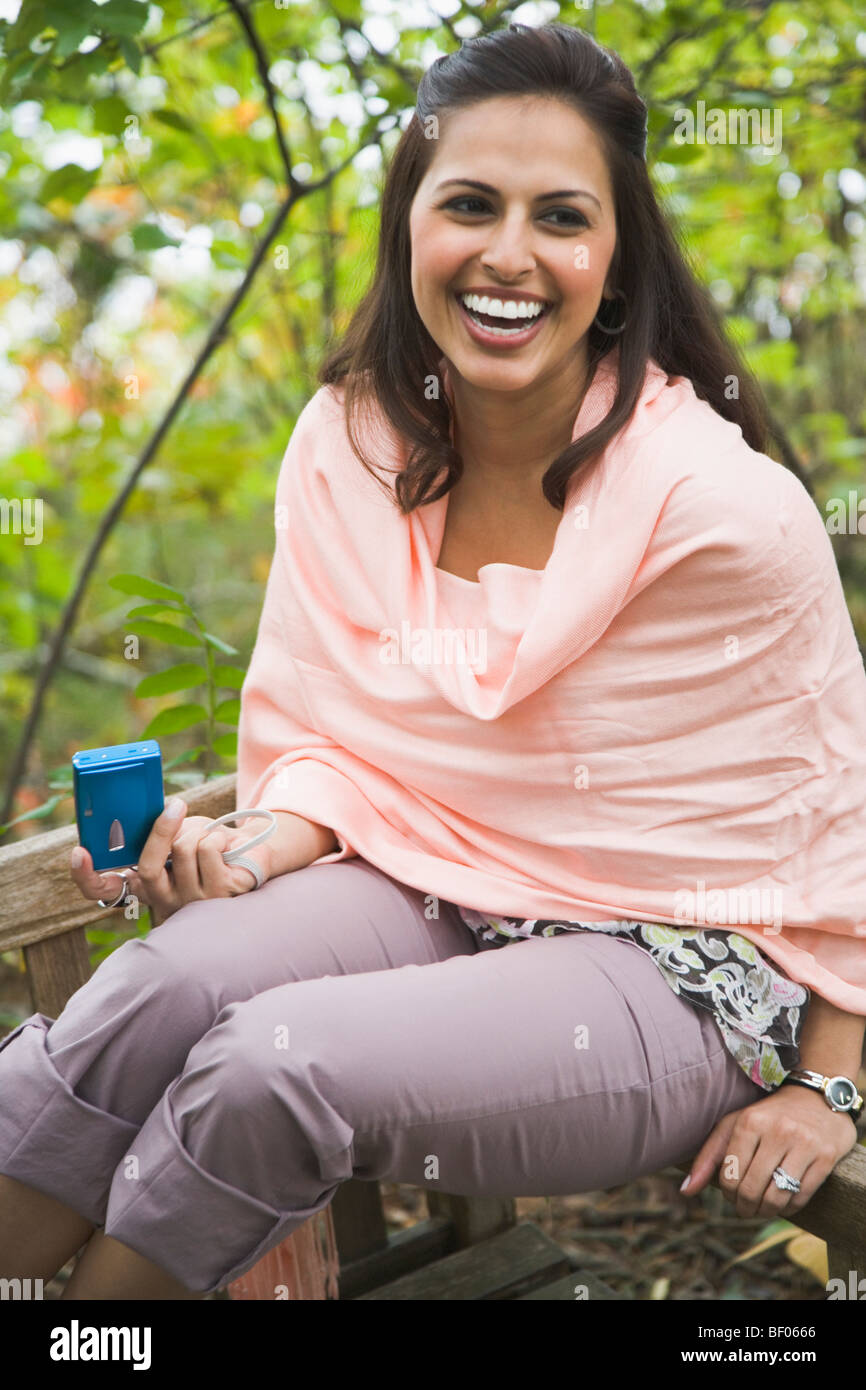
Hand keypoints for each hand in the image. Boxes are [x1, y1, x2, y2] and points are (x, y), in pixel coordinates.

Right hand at [70, 799, 273, 926]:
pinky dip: (219, 837)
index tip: (80, 852)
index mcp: (146, 885)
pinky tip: (227, 848)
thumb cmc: (209, 846)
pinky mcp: (223, 896)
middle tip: (175, 805)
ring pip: (183, 849)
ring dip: (200, 830)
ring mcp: (194, 903)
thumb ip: (159, 834)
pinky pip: (209, 849)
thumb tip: (148, 812)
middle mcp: (165, 900)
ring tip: (211, 837)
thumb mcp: (177, 836)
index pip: (103, 891)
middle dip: (161, 830)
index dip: (86, 875)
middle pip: (147, 865)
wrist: (254, 858)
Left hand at [680, 1082, 858, 1218]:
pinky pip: (801, 1197)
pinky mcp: (825, 1157)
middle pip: (751, 1189)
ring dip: (766, 1212)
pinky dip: (788, 1209)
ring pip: (776, 1197)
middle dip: (745, 1207)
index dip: (728, 1194)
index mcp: (749, 1122)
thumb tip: (686, 1190)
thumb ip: (708, 1156)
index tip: (732, 1195)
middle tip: (746, 1208)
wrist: (816, 1099)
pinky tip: (783, 1203)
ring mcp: (803, 1144)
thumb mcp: (734, 1126)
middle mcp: (777, 1131)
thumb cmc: (768, 1117)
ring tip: (762, 1209)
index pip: (729, 1176)